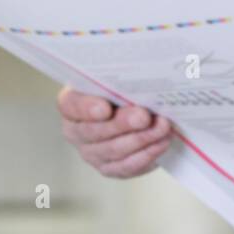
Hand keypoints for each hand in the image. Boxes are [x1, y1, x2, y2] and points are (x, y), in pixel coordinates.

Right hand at [56, 85, 173, 177]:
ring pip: (113, 150)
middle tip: (144, 116)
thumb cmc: (126, 89)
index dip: (87, 108)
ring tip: (162, 127)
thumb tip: (146, 66)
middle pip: (94, 131)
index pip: (71, 105)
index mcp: (73, 102)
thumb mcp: (121, 77)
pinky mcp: (110, 168)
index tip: (105, 108)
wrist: (136, 112)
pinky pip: (126, 166)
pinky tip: (162, 142)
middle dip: (122, 124)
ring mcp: (91, 152)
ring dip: (141, 139)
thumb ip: (125, 75)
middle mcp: (77, 130)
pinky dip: (147, 154)